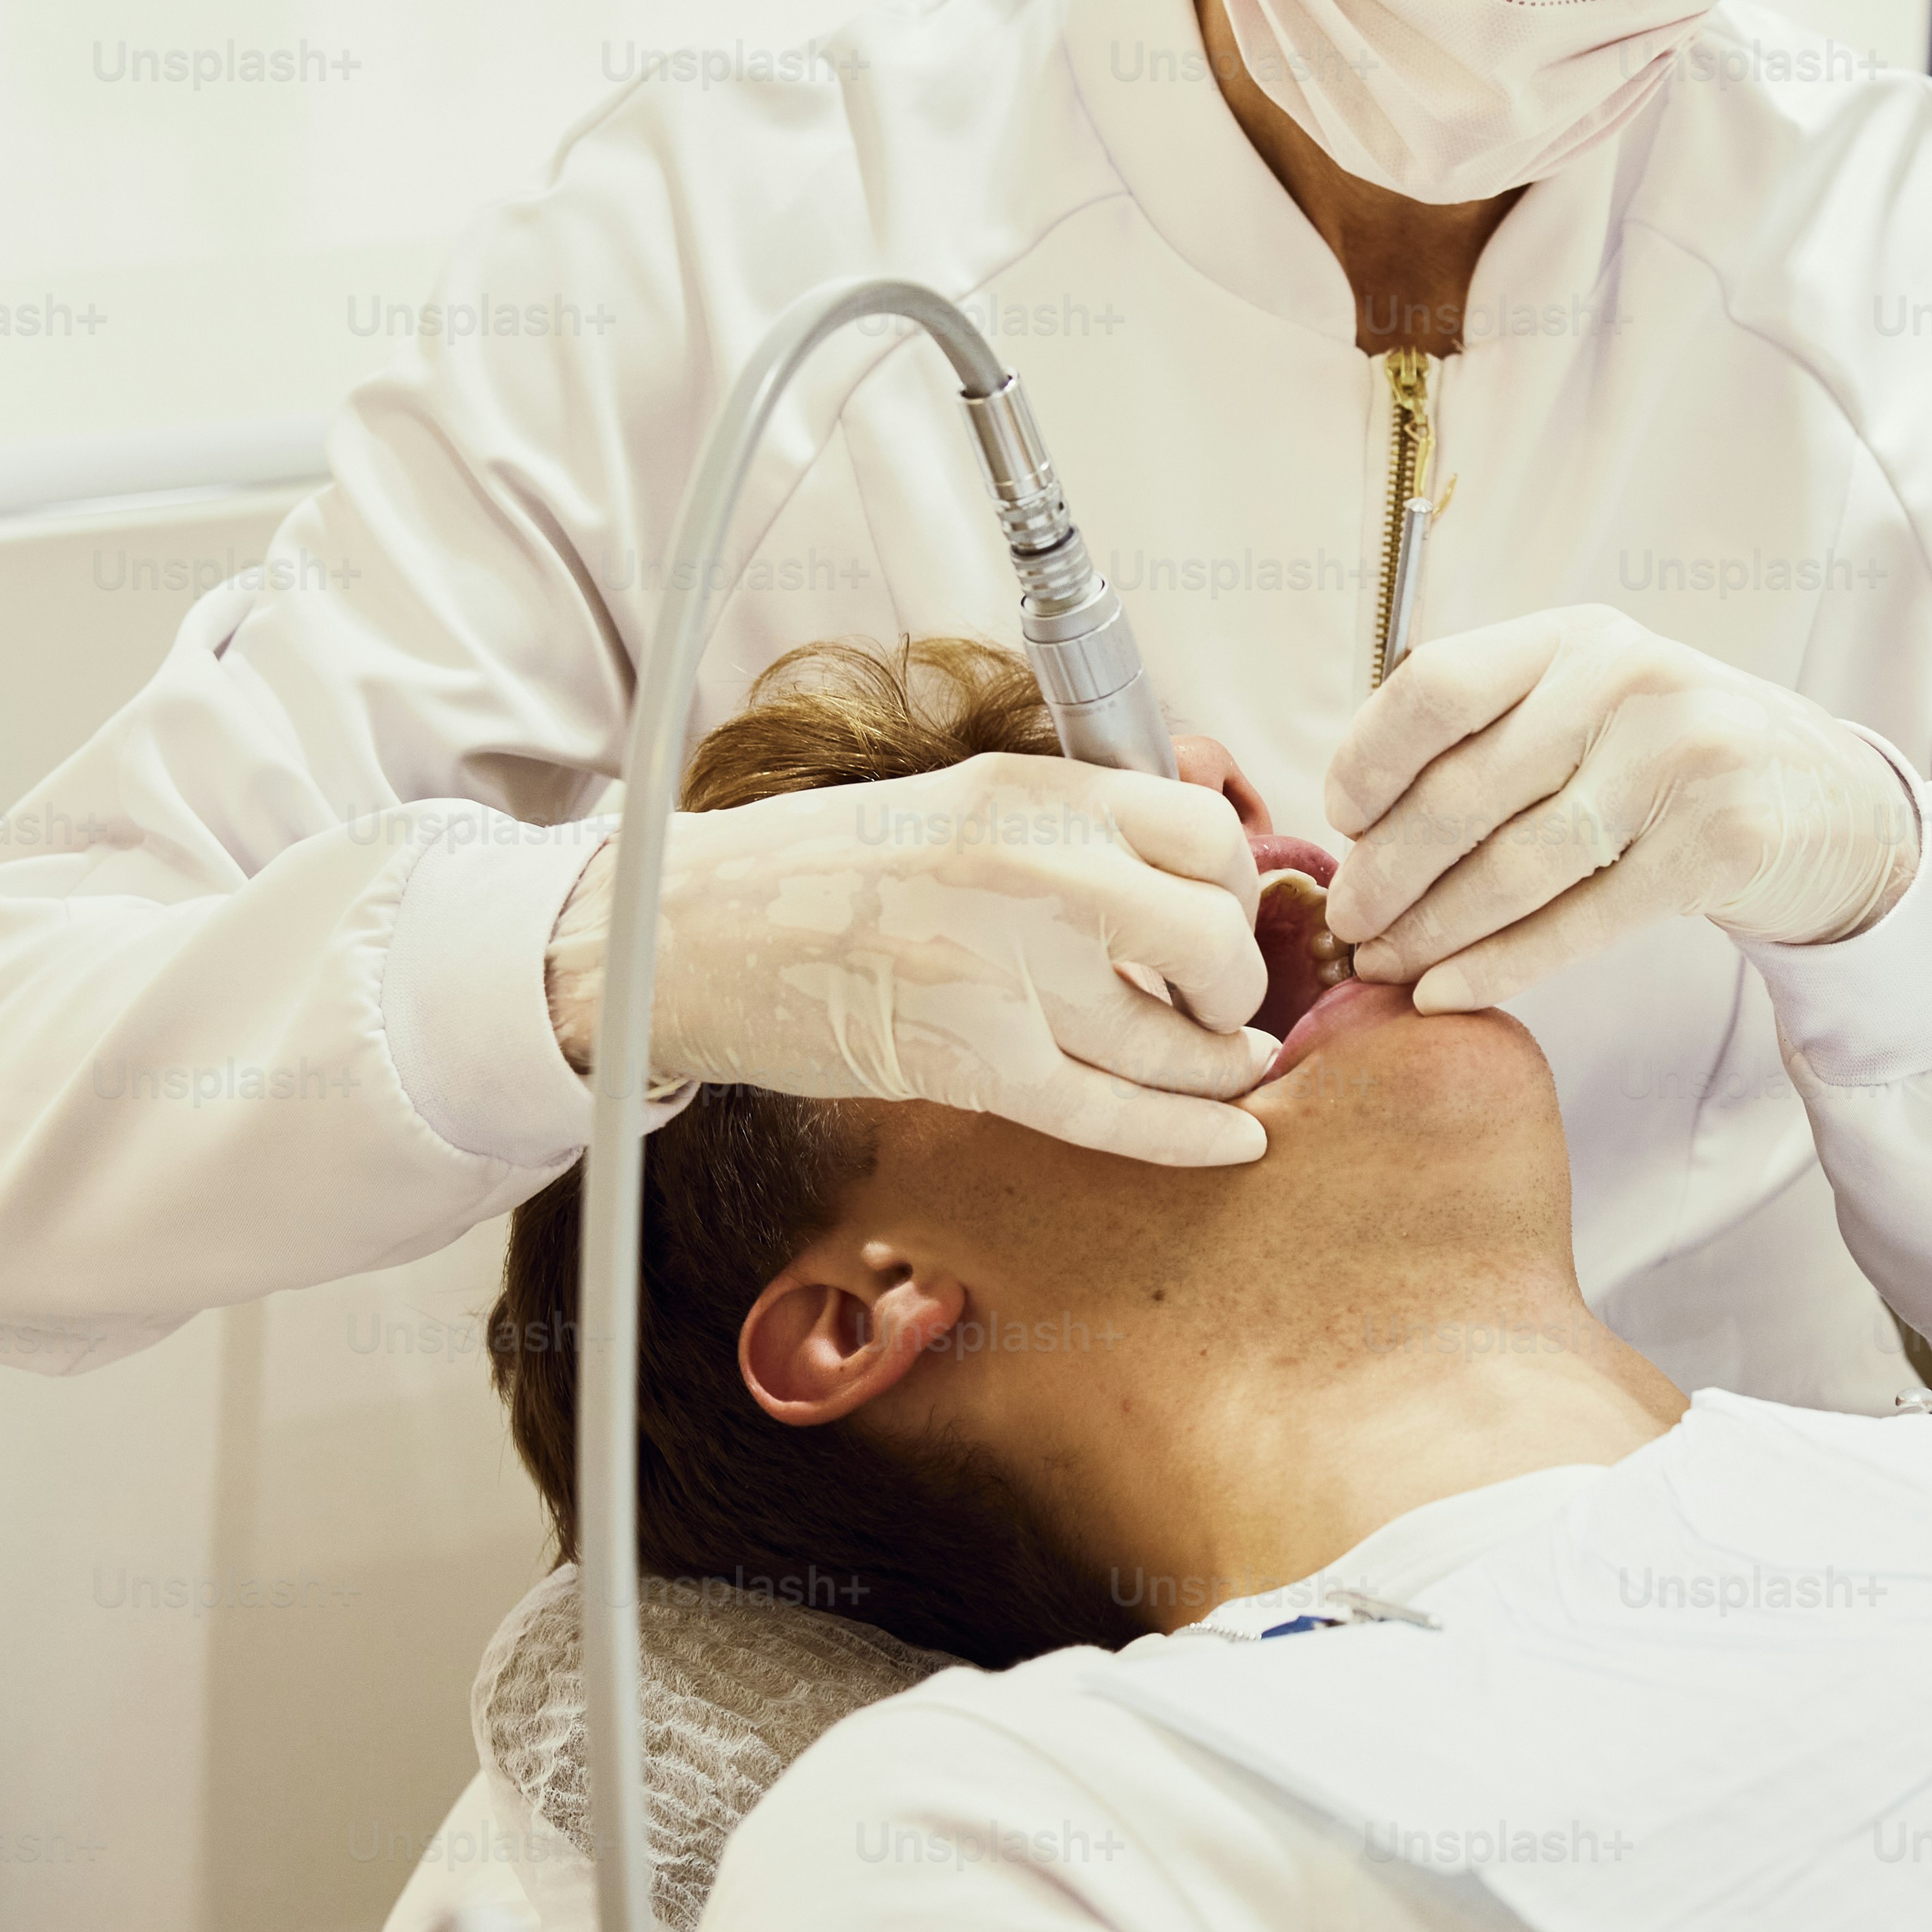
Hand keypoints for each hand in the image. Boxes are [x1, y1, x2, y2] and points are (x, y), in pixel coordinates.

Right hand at [550, 750, 1274, 1164]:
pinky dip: (1190, 1133)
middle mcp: (1038, 870)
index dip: (1239, 887)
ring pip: (1174, 1036)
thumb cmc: (822, 872)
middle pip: (1214, 934)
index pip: (1208, 830)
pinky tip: (1234, 1139)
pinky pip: (1118, 1112)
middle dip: (1236, 983)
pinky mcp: (978, 1061)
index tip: (1225, 916)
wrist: (692, 929)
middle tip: (1218, 1004)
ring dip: (1216, 1064)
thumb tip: (1185, 879)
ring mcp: (1011, 970)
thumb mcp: (961, 805)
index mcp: (1035, 793)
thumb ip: (1070, 832)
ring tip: (1225, 1067)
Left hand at [1319, 607, 1919, 1009]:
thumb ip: (1493, 734)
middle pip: (1466, 790)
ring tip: (1384, 965)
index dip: (1369, 761)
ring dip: (1433, 930)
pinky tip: (1447, 991)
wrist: (1831, 802)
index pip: (1438, 686)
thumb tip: (1356, 828)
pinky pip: (1580, 922)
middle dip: (1388, 873)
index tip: (1342, 822)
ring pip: (1517, 866)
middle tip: (1350, 926)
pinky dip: (1500, 965)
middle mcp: (1628, 680)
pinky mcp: (1720, 843)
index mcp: (1576, 637)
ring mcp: (1683, 758)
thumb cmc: (1672, 761)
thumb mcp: (1591, 706)